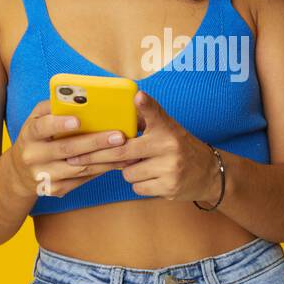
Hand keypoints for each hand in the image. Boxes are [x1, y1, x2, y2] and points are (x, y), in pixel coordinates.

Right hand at [9, 99, 133, 198]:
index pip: (42, 127)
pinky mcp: (55, 189)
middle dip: (95, 142)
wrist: (21, 172)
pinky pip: (82, 180)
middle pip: (67, 149)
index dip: (59, 124)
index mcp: (30, 134)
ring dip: (105, 160)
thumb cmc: (37, 137)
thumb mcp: (37, 119)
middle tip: (119, 136)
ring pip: (79, 168)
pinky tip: (118, 163)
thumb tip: (83, 97)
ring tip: (126, 151)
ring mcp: (44, 176)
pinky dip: (102, 171)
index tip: (78, 120)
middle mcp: (34, 156)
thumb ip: (55, 106)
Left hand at [65, 90, 221, 202]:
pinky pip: (138, 187)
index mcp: (167, 129)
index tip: (137, 95)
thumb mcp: (168, 128)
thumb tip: (125, 104)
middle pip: (123, 152)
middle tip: (74, 156)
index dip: (145, 105)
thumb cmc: (180, 146)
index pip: (155, 113)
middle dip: (96, 156)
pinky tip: (152, 177)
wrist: (208, 173)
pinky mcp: (169, 188)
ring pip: (128, 173)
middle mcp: (169, 147)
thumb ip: (147, 118)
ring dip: (127, 171)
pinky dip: (139, 183)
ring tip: (142, 165)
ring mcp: (170, 169)